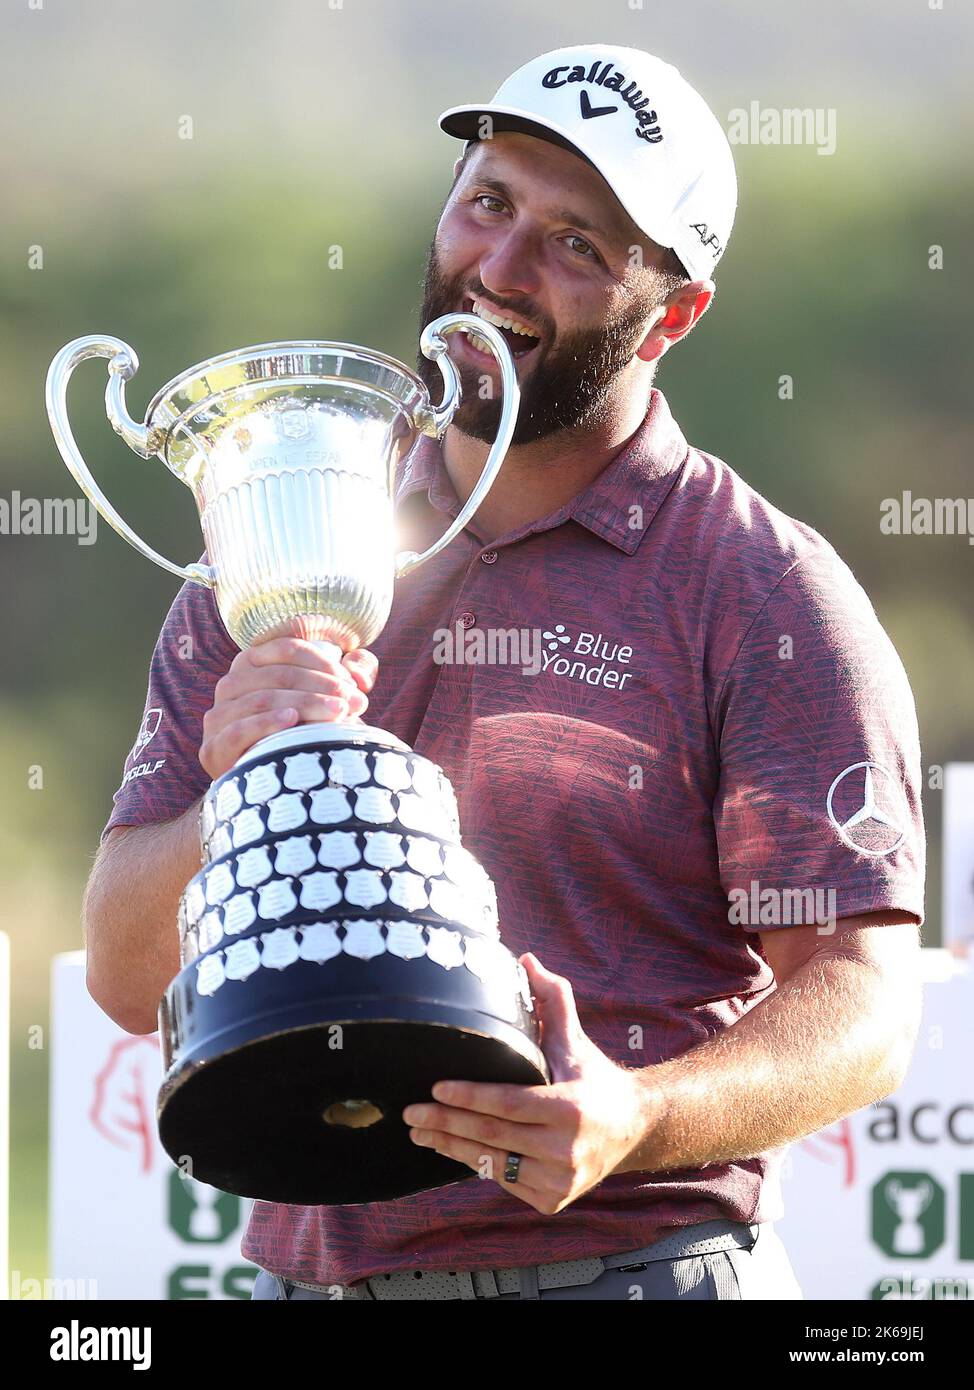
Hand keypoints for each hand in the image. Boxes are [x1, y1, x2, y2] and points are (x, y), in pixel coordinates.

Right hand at [199, 637, 377, 779]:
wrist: (279, 784)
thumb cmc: (311, 730)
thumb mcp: (335, 697)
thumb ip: (353, 673)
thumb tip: (360, 666)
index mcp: (254, 661)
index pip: (288, 647)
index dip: (323, 661)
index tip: (351, 681)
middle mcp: (231, 683)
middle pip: (279, 673)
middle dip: (322, 686)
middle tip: (353, 701)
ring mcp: (219, 715)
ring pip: (263, 698)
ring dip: (305, 703)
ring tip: (338, 713)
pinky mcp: (214, 747)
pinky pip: (239, 728)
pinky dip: (267, 722)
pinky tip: (293, 721)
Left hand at [402, 953, 659, 1213]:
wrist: (633, 1128)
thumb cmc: (594, 1078)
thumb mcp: (575, 1039)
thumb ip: (553, 998)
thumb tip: (526, 959)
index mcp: (571, 1108)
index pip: (508, 1103)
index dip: (468, 1096)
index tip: (435, 1087)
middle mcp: (566, 1149)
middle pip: (492, 1135)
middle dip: (445, 1122)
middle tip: (411, 1111)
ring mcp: (559, 1180)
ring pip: (491, 1163)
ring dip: (450, 1146)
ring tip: (420, 1130)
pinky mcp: (552, 1200)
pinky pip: (502, 1180)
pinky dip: (474, 1163)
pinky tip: (450, 1148)